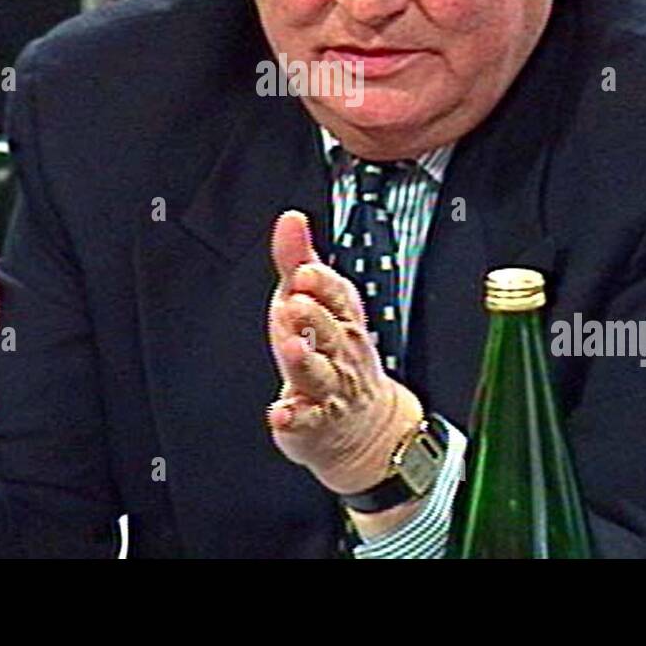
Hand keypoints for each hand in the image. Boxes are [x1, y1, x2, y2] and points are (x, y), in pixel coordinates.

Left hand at [266, 210, 423, 494]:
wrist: (363, 426)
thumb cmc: (331, 352)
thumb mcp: (313, 301)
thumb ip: (298, 260)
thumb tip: (291, 219)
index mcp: (341, 318)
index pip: (338, 296)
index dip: (322, 283)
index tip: (305, 270)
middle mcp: (341, 352)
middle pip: (331, 331)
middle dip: (314, 316)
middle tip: (296, 302)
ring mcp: (330, 388)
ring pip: (320, 373)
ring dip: (305, 360)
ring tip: (291, 347)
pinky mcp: (314, 422)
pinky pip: (306, 421)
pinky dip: (293, 417)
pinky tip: (281, 412)